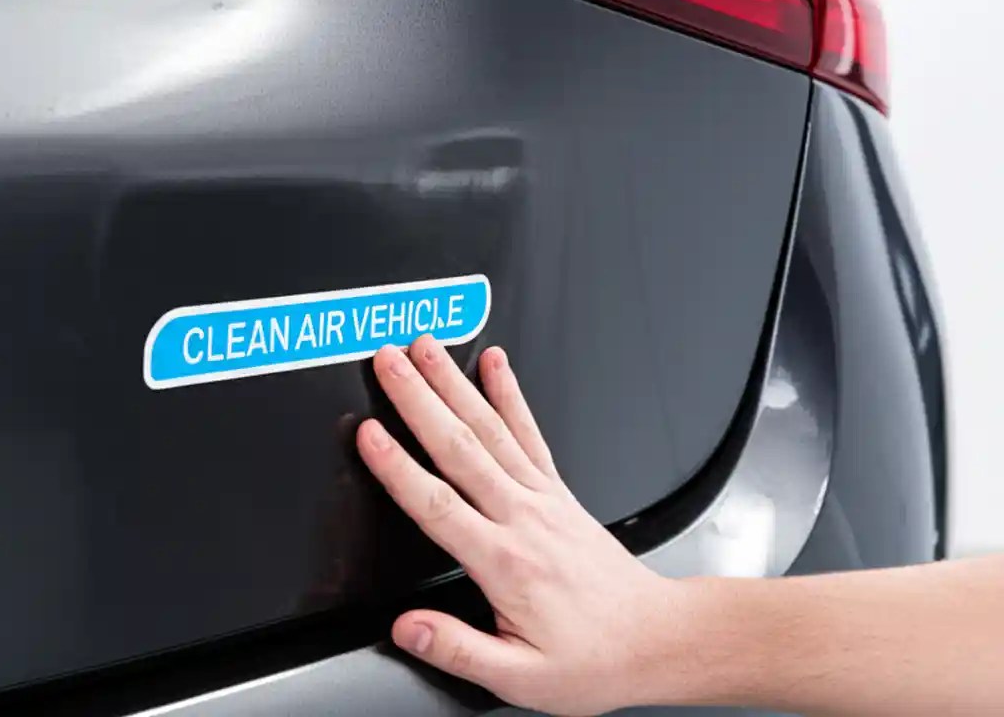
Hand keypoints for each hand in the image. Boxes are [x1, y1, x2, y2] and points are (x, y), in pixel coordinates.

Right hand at [356, 336, 701, 715]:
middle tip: (388, 362)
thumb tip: (407, 628)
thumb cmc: (594, 658)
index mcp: (505, 564)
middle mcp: (524, 519)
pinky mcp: (558, 490)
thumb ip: (458, 650)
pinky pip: (529, 432)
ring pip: (490, 429)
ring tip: (425, 349)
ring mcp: (543, 498)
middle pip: (460, 448)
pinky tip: (495, 364)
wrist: (657, 639)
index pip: (439, 506)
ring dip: (454, 384)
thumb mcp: (520, 678)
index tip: (370, 434)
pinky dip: (510, 394)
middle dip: (419, 400)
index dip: (399, 468)